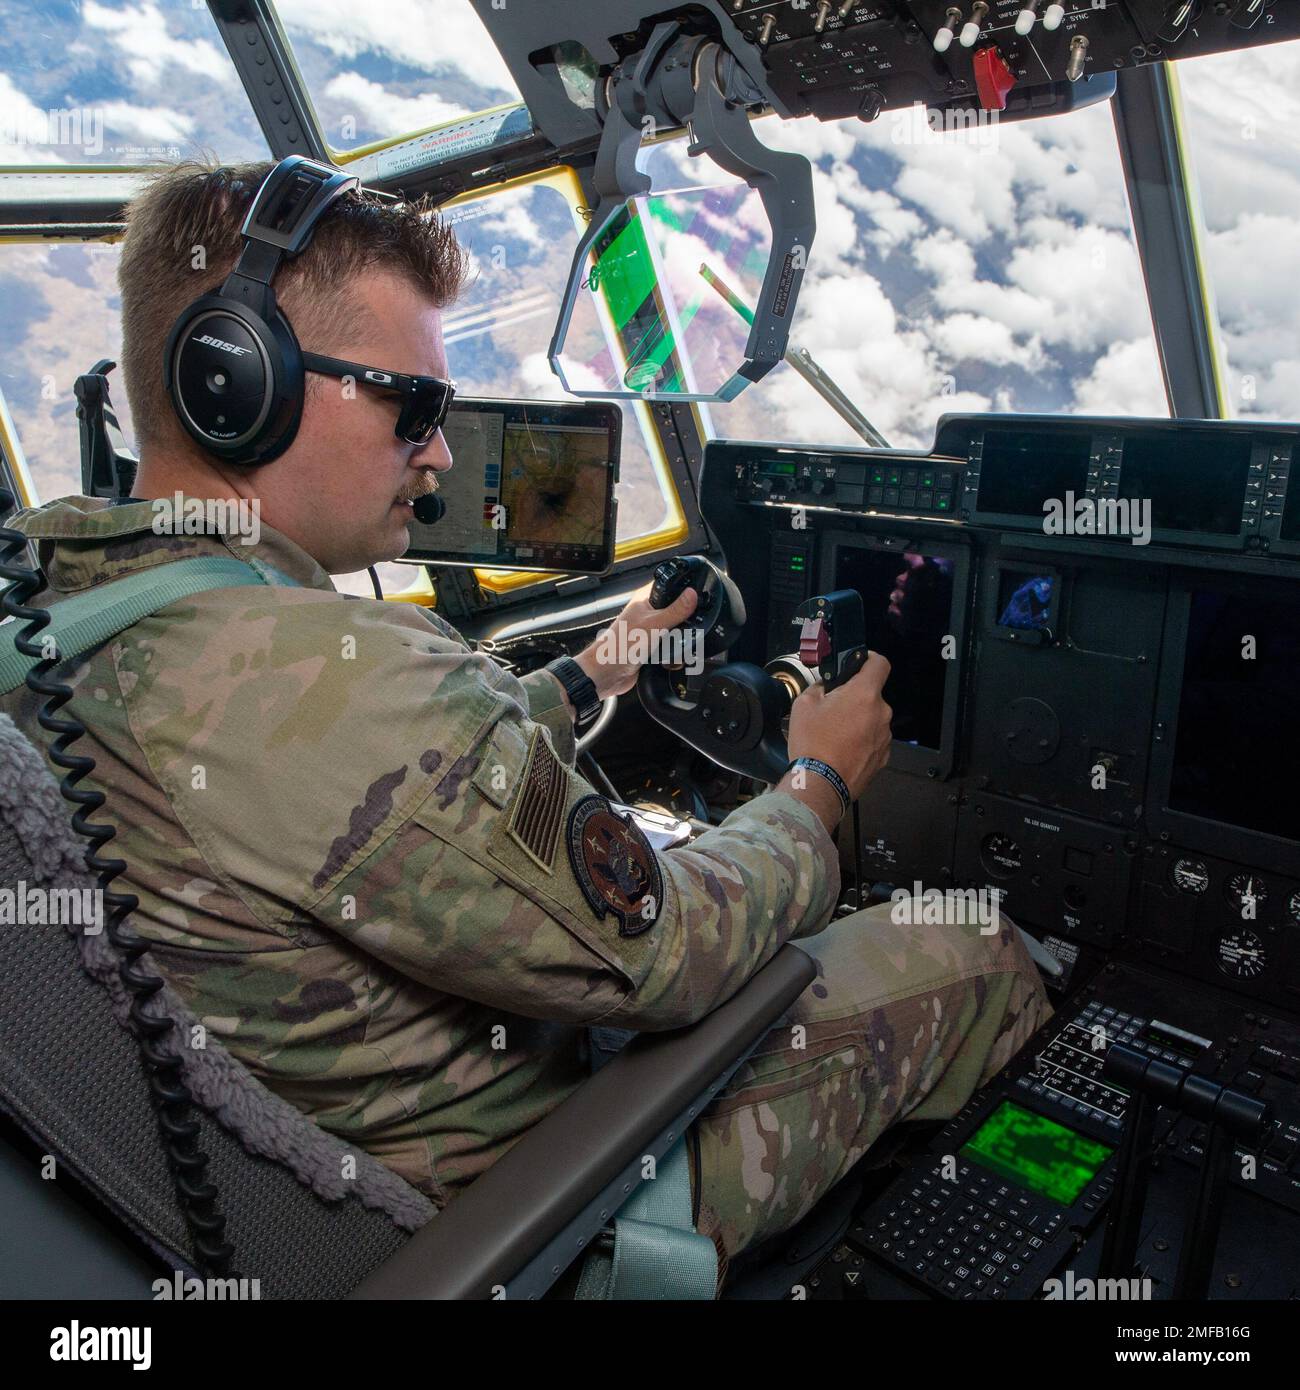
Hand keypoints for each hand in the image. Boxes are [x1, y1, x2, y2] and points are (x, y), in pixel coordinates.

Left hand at [574, 585, 698, 698]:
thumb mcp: (654, 625)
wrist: (607, 674)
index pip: (669, 587)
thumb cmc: (619, 646)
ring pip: (675, 632)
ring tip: (674, 647)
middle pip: (677, 611)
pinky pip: (670, 648)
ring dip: (678, 642)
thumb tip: (692, 594)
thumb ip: (675, 610)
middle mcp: (647, 613)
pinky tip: (669, 659)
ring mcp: (650, 631)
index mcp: (645, 600)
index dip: (683, 590)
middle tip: (683, 630)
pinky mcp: (651, 647)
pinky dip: (673, 655)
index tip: (695, 598)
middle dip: (684, 623)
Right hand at [787, 651, 892, 803]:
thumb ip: (819, 687)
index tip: (860, 663)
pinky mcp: (883, 756)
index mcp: (864, 694)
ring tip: (834, 734)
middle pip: (872, 695)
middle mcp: (881, 713)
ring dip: (858, 721)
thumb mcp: (803, 704)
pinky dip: (861, 740)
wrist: (820, 783)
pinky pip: (872, 739)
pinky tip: (842, 748)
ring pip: (872, 718)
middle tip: (833, 708)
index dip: (870, 659)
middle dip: (854, 698)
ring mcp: (884, 736)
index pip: (880, 664)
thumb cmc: (813, 745)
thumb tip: (825, 688)